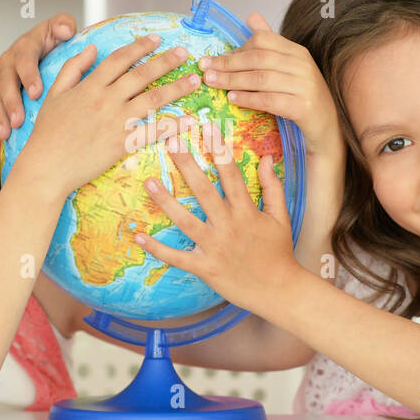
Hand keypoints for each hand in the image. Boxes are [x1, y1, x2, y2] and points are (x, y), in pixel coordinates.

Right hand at [0, 12, 77, 160]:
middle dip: (10, 103)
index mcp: (23, 48)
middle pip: (4, 84)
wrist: (39, 49)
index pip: (23, 60)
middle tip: (18, 121)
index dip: (28, 76)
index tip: (36, 92)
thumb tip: (65, 29)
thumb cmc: (53, 42)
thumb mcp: (59, 29)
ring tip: (5, 136)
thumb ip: (63, 26)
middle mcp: (6, 64)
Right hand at [11, 33, 200, 197]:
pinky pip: (153, 131)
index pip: (120, 58)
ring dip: (177, 88)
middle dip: (166, 61)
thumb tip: (91, 48)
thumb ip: (73, 68)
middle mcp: (106, 99)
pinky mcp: (122, 143)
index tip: (156, 39)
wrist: (46, 167)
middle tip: (185, 53)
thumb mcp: (53, 94)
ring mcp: (116, 121)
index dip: (140, 46)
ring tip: (195, 80)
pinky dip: (172, 125)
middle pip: (142, 74)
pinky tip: (188, 120)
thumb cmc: (46, 133)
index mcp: (90, 85)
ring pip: (153, 98)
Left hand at [132, 123, 301, 313]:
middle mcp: (228, 226)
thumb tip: (265, 158)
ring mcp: (215, 247)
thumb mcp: (281, 216)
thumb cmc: (279, 252)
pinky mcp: (205, 268)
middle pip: (203, 191)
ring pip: (185, 220)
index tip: (205, 129)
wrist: (280, 290)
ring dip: (165, 201)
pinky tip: (138, 235)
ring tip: (148, 181)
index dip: (218, 149)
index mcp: (247, 211)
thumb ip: (272, 186)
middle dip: (186, 165)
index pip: (230, 174)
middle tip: (170, 143)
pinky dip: (156, 248)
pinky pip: (177, 256)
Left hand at [199, 12, 343, 157]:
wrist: (327, 128)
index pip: (263, 40)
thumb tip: (251, 17)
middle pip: (258, 58)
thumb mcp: (287, 67)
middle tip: (205, 70)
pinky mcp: (304, 107)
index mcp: (296, 52)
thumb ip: (270, 44)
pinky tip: (233, 99)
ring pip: (262, 78)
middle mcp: (302, 65)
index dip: (236, 49)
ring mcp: (305, 86)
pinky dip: (249, 98)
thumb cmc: (301, 97)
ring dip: (233, 80)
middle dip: (228, 64)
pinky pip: (271, 100)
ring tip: (213, 83)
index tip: (214, 58)